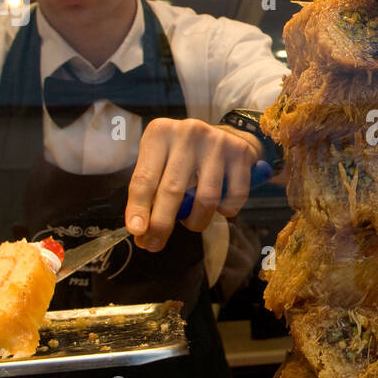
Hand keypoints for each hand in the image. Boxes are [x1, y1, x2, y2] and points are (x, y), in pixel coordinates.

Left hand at [126, 118, 258, 250]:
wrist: (226, 135)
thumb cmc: (185, 155)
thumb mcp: (160, 161)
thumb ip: (150, 192)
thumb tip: (142, 232)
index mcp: (159, 134)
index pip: (144, 178)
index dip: (138, 207)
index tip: (137, 231)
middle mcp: (187, 133)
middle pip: (172, 190)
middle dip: (162, 224)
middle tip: (155, 244)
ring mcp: (216, 142)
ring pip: (205, 198)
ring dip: (196, 221)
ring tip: (192, 223)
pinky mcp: (240, 153)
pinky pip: (233, 197)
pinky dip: (225, 211)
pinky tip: (218, 206)